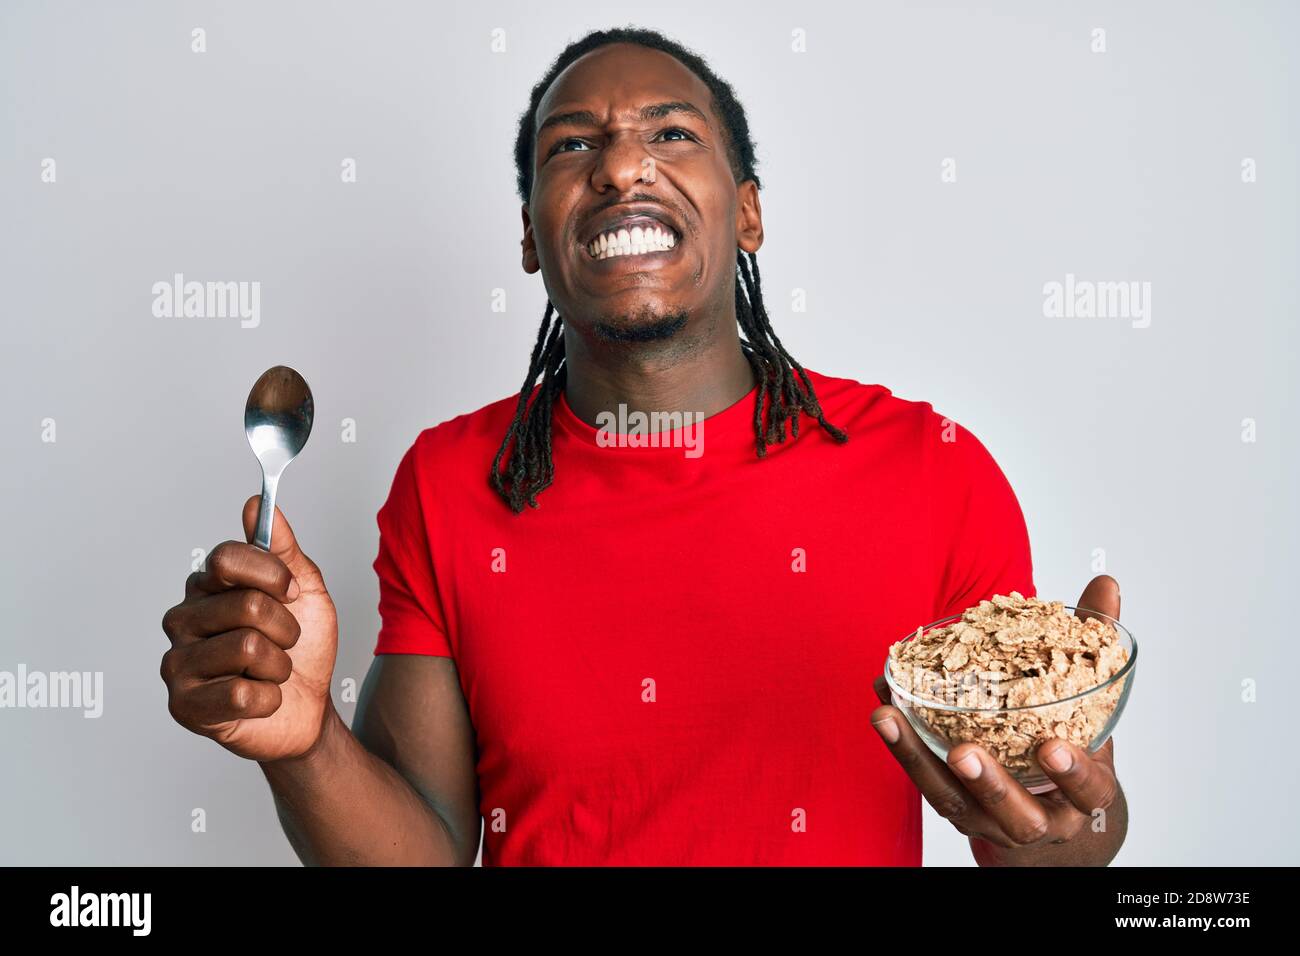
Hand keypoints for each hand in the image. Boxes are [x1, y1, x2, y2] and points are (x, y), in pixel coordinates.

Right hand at [160, 496, 338, 761]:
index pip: (227, 557)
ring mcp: (177, 664)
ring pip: (248, 648)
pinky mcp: (183, 706)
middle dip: (285, 628)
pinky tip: (258, 701)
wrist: (310, 708)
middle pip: (246, 605)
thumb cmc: (302, 648)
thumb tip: (256, 504)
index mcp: (206, 586)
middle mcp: (182, 619)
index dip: (273, 576)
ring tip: (271, 672)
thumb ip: (282, 548)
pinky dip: (268, 699)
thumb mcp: (304, 590)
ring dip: (279, 665)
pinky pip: (241, 694)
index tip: (290, 592)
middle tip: (284, 643)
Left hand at [870, 575, 1123, 852]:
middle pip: (1016, 816)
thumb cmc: (1070, 738)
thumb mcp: (1089, 699)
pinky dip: (900, 745)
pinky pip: (923, 781)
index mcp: (1083, 792)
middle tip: (964, 753)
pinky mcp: (955, 807)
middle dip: (990, 785)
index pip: (1088, 790)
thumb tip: (1104, 583)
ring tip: (889, 719)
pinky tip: (882, 706)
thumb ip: (1096, 643)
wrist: (1053, 802)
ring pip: (954, 803)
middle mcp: (1040, 817)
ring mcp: (992, 819)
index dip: (1073, 774)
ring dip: (919, 762)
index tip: (1052, 748)